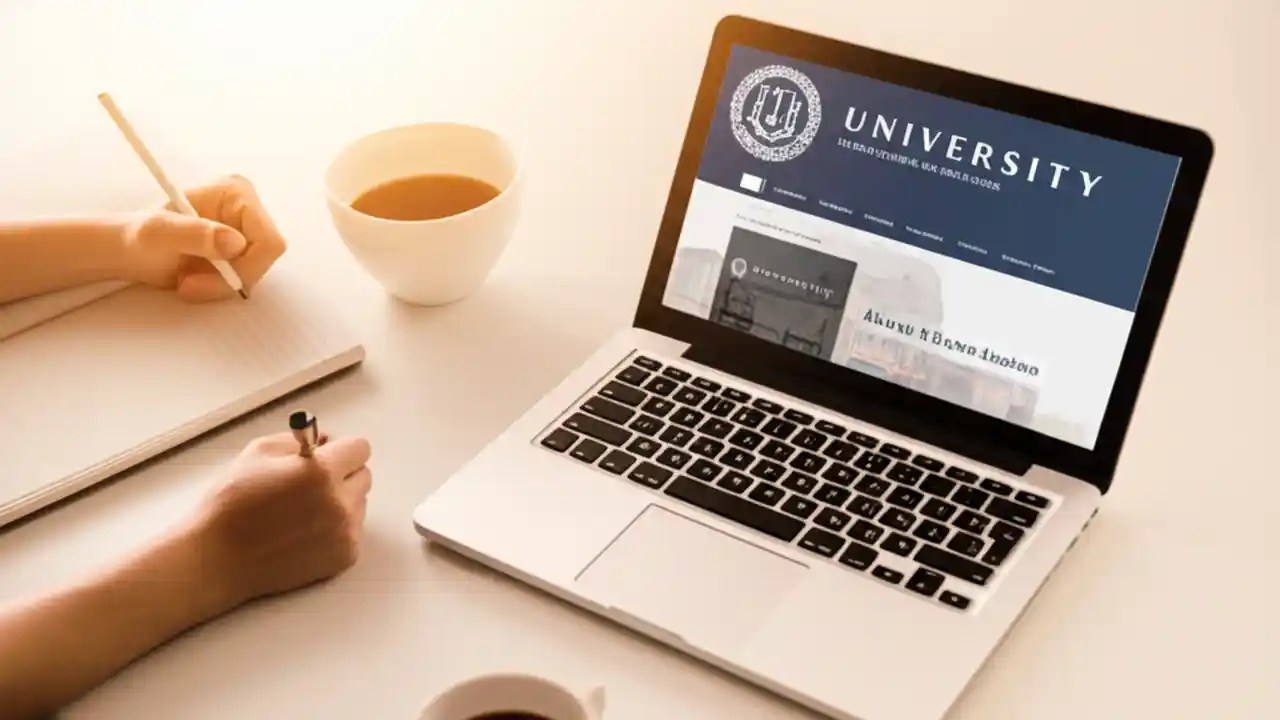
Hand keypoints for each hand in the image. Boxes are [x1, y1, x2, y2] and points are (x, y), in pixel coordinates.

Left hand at [119, 175, 286, 301]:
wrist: (128, 251)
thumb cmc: (138, 236)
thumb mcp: (159, 234)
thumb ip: (194, 234)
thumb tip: (236, 244)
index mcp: (237, 193)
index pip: (269, 241)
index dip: (245, 267)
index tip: (209, 279)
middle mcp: (249, 209)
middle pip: (263, 259)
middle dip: (229, 279)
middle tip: (190, 286)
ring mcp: (245, 231)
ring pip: (255, 272)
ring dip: (221, 286)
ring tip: (187, 282)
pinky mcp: (240, 250)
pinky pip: (245, 278)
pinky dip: (221, 287)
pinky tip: (196, 281)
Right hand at [191, 431, 372, 608]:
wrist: (217, 559)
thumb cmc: (230, 506)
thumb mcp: (258, 452)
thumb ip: (300, 440)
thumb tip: (325, 442)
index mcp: (321, 471)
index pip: (360, 448)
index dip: (341, 450)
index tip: (327, 456)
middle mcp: (339, 501)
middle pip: (363, 476)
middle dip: (342, 475)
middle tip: (310, 484)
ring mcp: (344, 532)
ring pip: (359, 504)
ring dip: (340, 502)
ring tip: (301, 512)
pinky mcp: (344, 557)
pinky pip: (353, 531)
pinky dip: (336, 529)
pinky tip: (304, 533)